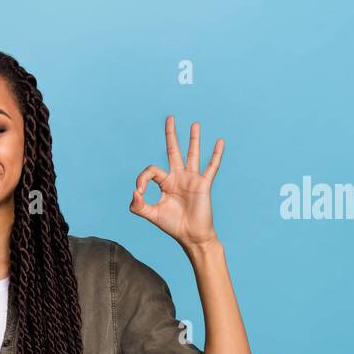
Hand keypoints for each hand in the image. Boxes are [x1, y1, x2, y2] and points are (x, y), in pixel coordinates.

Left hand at [129, 115, 223, 249]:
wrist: (191, 236)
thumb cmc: (172, 225)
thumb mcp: (151, 215)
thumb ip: (138, 205)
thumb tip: (134, 192)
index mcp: (165, 183)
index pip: (151, 170)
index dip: (142, 177)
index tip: (139, 191)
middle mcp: (178, 177)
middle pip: (174, 151)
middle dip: (171, 135)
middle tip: (170, 118)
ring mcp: (192, 179)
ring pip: (192, 154)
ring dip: (193, 139)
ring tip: (195, 124)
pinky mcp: (204, 184)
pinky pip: (211, 167)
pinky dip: (216, 155)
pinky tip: (219, 142)